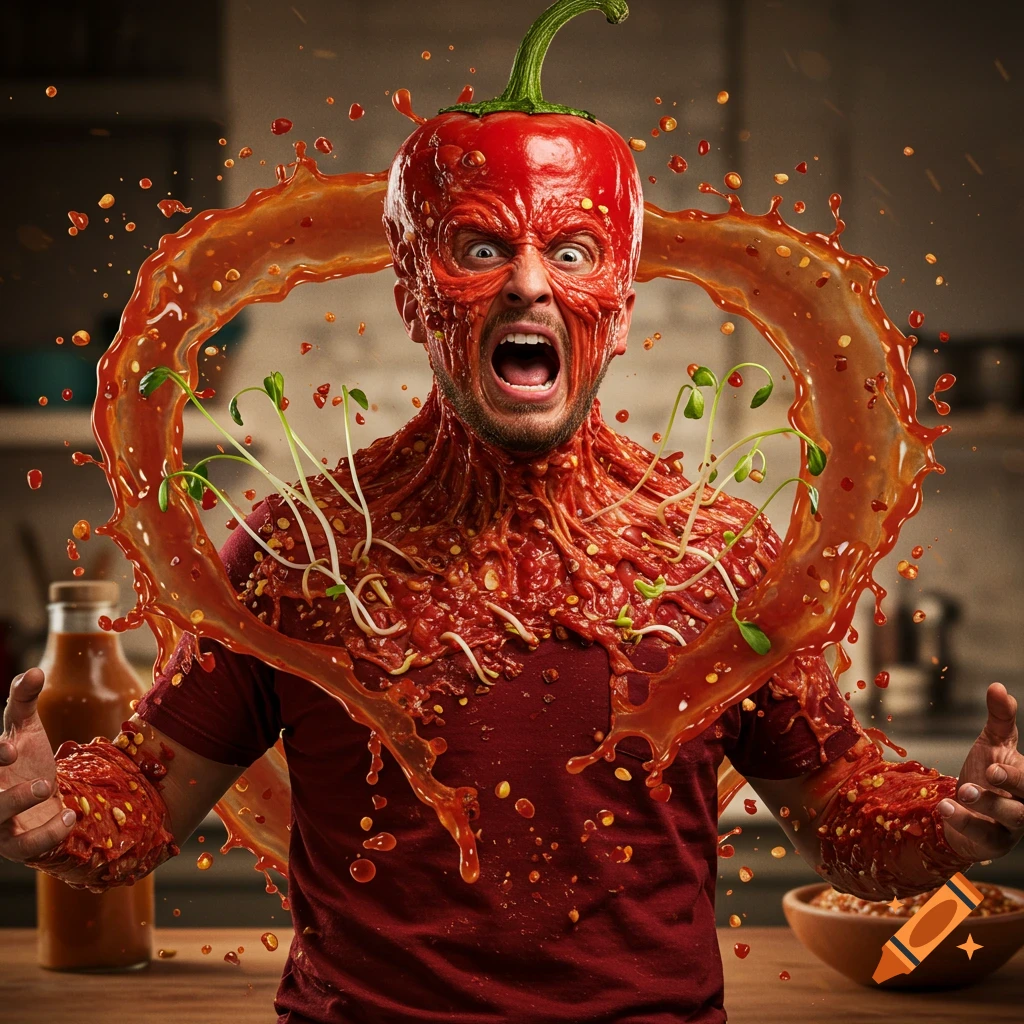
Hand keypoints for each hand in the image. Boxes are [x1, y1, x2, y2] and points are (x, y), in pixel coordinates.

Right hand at [0, 669, 75, 861]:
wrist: (43, 798)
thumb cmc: (26, 760)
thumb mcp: (25, 728)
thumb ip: (23, 699)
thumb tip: (33, 671)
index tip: (11, 748)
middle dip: (5, 791)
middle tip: (31, 771)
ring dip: (19, 803)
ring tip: (48, 786)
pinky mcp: (17, 844)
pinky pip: (26, 847)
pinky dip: (46, 834)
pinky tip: (69, 817)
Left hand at [939, 682, 1023, 862]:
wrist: (964, 809)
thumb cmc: (985, 774)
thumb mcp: (992, 743)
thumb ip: (999, 718)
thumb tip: (998, 687)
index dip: (1017, 774)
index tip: (995, 764)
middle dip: (1012, 785)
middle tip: (989, 771)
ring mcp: (1011, 827)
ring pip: (1011, 818)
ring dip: (987, 804)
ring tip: (963, 791)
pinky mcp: (991, 842)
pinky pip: (983, 834)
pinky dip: (964, 821)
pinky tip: (945, 807)